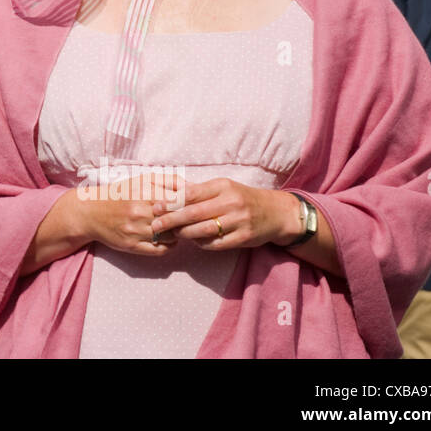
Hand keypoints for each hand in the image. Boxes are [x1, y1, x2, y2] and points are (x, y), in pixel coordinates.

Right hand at [76, 171, 184, 255]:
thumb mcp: (142, 180)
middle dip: (186, 220)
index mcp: (144, 194)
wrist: (90, 213)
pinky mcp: (132, 247)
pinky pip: (161, 251)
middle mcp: (140, 213)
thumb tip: (193, 187)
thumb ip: (169, 180)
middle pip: (177, 221)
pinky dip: (169, 246)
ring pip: (171, 237)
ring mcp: (136, 232)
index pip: (180, 202)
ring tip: (175, 228)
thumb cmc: (120, 194)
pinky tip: (167, 238)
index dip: (191, 205)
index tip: (195, 206)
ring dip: (178, 234)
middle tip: (189, 219)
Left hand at [149, 178, 296, 250]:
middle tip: (156, 225)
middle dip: (171, 220)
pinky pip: (217, 244)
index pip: (191, 194)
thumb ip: (198, 191)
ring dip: (185, 233)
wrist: (275, 212)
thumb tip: (169, 191)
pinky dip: (202, 243)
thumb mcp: (222, 188)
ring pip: (204, 230)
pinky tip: (194, 241)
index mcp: (222, 186)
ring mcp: (239, 221)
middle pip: (194, 213)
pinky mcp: (244, 237)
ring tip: (174, 234)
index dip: (170, 202)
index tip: (155, 207)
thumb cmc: (241, 198)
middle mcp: (231, 202)